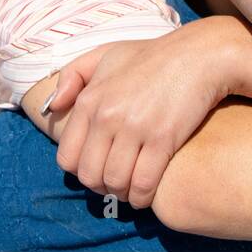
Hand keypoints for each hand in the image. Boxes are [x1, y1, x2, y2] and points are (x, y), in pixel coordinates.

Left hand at [49, 19, 245, 209]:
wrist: (199, 55)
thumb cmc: (153, 56)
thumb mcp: (106, 54)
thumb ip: (72, 76)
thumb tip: (52, 107)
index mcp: (90, 99)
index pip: (67, 157)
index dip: (80, 172)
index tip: (97, 170)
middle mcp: (107, 115)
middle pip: (90, 175)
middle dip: (101, 187)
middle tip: (115, 183)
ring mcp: (135, 128)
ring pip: (115, 183)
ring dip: (122, 194)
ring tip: (131, 189)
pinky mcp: (163, 138)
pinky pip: (143, 183)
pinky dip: (142, 196)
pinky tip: (146, 193)